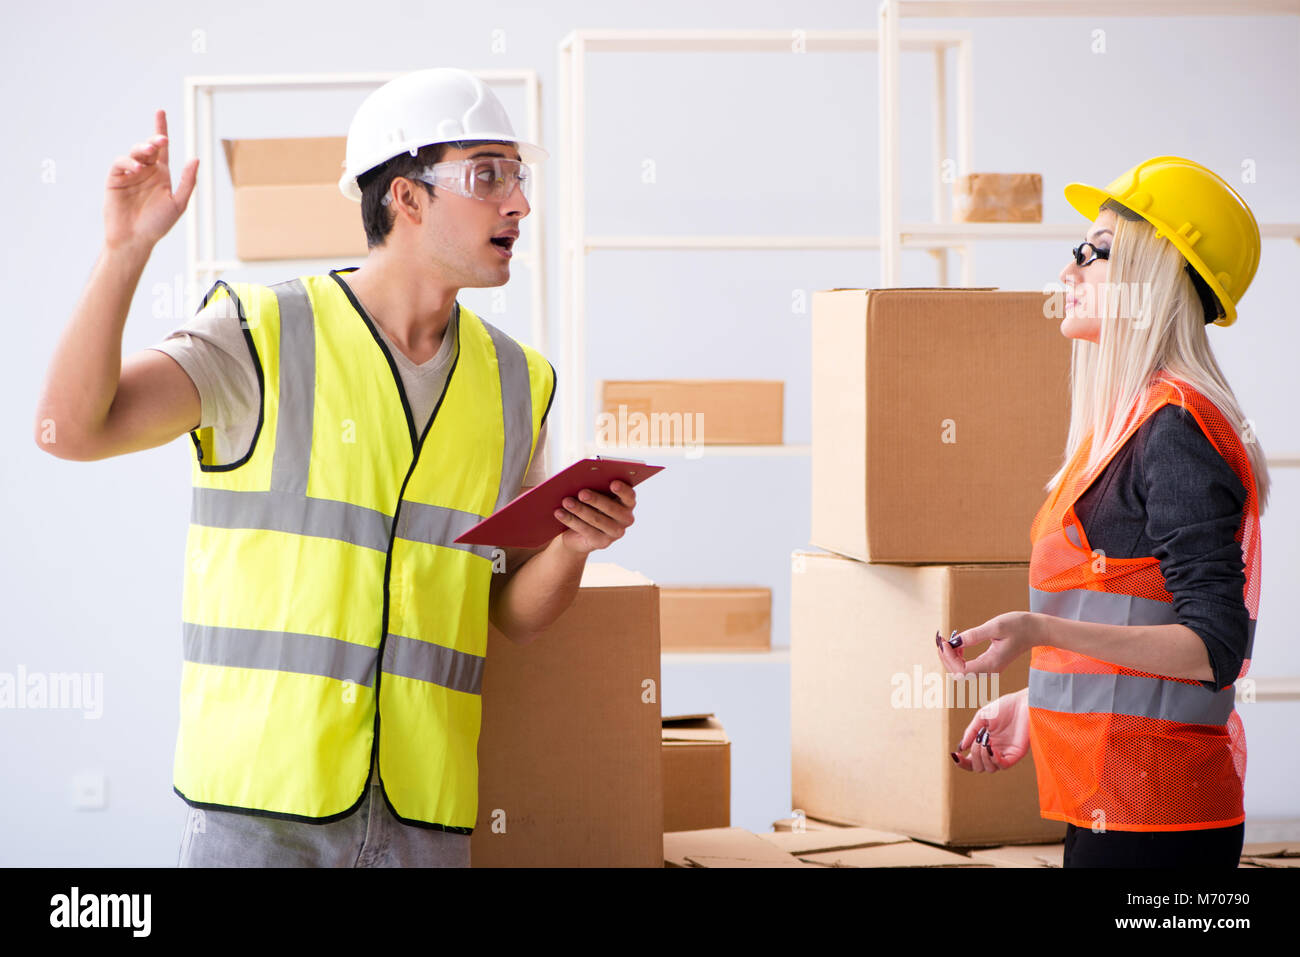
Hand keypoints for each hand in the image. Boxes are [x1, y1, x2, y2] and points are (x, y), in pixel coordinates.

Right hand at [104, 109, 198, 250]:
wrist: (135, 239)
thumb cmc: (157, 224)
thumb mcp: (178, 203)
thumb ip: (188, 181)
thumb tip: (195, 159)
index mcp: (161, 174)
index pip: (162, 148)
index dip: (161, 129)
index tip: (160, 111)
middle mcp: (146, 171)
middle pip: (149, 147)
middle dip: (154, 140)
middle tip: (161, 140)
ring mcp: (130, 174)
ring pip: (134, 152)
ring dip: (141, 149)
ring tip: (149, 152)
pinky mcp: (115, 179)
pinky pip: (120, 164)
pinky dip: (128, 162)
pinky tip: (137, 168)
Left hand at [552, 480, 635, 554]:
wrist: (579, 533)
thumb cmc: (589, 506)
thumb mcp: (594, 495)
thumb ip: (595, 487)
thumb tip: (582, 480)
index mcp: (627, 503)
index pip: (629, 496)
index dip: (622, 490)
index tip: (612, 483)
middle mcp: (626, 519)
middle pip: (612, 508)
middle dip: (595, 500)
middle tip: (581, 493)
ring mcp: (615, 533)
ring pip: (597, 520)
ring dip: (580, 510)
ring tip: (566, 501)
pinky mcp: (602, 543)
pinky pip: (585, 530)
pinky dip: (570, 520)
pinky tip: (559, 513)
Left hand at [935, 610, 1037, 677]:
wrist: (1036, 630)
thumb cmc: (1019, 626)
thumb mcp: (996, 626)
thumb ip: (975, 635)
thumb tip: (956, 641)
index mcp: (991, 664)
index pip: (962, 671)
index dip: (949, 658)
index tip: (945, 642)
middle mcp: (990, 670)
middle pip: (959, 674)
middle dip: (946, 658)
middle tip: (940, 640)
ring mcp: (989, 669)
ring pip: (962, 672)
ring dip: (950, 658)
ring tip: (947, 641)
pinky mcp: (989, 664)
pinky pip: (968, 667)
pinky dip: (958, 657)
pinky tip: (957, 644)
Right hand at [952, 689, 1030, 771]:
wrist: (1023, 703)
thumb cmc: (1004, 707)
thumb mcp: (981, 717)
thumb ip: (971, 732)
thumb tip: (961, 748)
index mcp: (984, 744)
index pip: (971, 761)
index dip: (962, 762)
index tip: (955, 754)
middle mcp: (994, 751)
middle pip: (978, 767)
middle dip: (974, 756)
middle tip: (978, 740)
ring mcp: (1005, 753)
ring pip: (989, 769)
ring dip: (983, 756)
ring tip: (986, 741)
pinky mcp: (1016, 754)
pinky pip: (1003, 766)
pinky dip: (994, 760)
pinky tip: (992, 748)